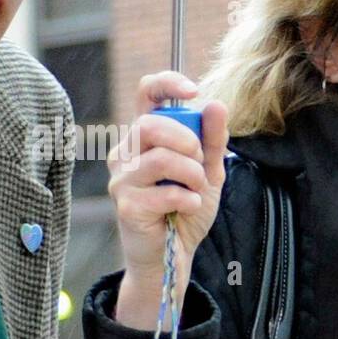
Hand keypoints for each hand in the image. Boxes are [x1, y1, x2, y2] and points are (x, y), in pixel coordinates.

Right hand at [108, 71, 228, 329]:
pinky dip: (186, 198)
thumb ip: (213, 140)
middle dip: (185, 141)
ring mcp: (121, 179)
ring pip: (157, 157)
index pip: (145, 92)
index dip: (167, 83)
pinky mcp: (125, 205)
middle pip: (148, 125)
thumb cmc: (185, 209)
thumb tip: (216, 105)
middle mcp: (126, 153)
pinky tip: (188, 207)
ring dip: (190, 173)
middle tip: (199, 163)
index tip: (193, 92)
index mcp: (145, 137)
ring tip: (196, 188)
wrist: (174, 255)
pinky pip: (162, 191)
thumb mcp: (208, 171)